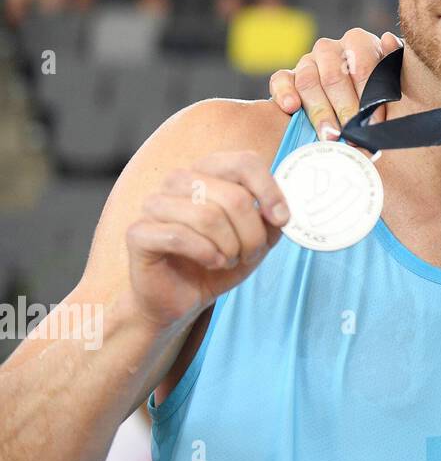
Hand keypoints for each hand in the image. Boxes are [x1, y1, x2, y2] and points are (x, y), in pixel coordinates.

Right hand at [125, 151, 289, 329]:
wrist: (180, 298)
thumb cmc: (217, 262)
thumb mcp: (255, 239)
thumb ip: (270, 220)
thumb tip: (280, 211)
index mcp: (207, 172)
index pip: (244, 162)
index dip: (269, 191)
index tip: (282, 219)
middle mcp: (178, 180)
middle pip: (234, 197)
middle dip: (252, 233)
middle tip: (251, 253)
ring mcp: (155, 204)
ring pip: (208, 216)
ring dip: (231, 246)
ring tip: (230, 259)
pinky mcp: (139, 233)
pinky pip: (180, 236)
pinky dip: (206, 254)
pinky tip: (212, 263)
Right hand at [268, 28, 400, 136]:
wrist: (364, 109)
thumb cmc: (383, 94)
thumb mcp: (397, 79)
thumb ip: (396, 61)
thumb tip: (389, 39)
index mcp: (359, 43)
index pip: (362, 63)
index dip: (368, 94)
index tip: (374, 121)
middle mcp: (331, 49)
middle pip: (333, 75)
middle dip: (344, 108)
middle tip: (351, 133)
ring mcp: (307, 62)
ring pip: (308, 80)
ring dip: (319, 111)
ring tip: (330, 135)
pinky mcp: (288, 77)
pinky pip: (280, 79)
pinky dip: (284, 93)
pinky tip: (291, 108)